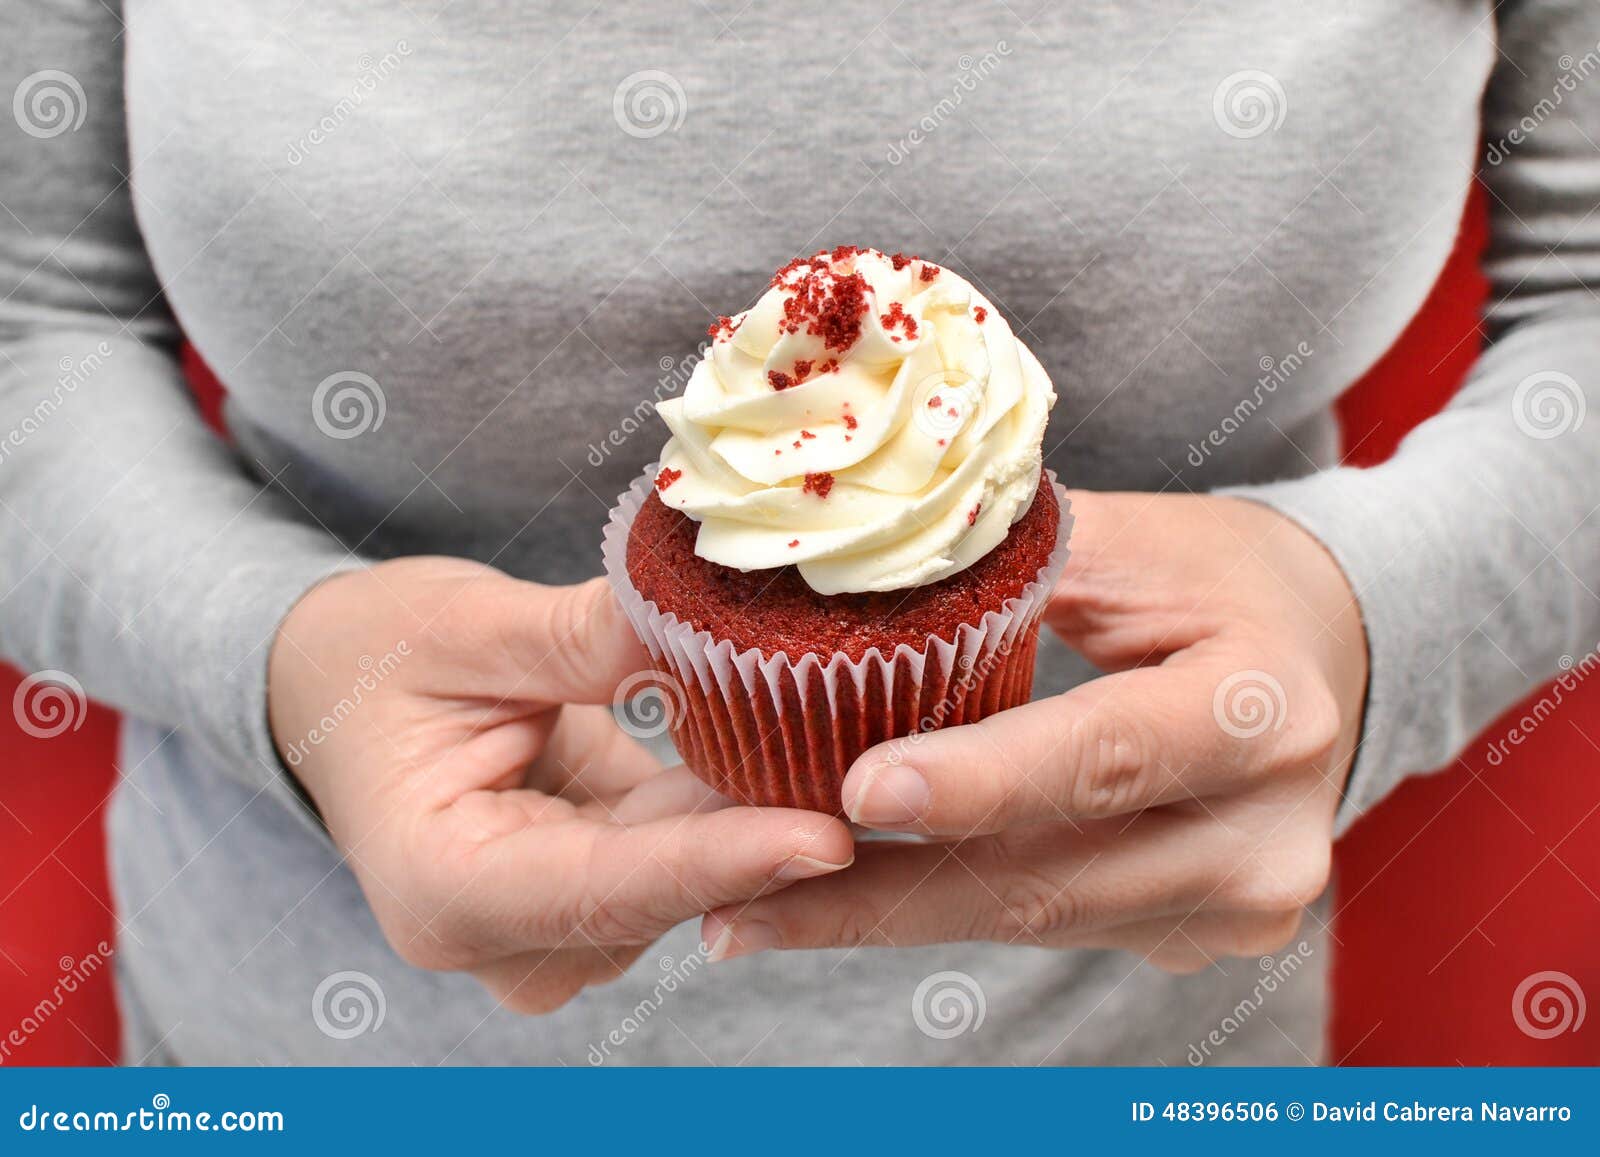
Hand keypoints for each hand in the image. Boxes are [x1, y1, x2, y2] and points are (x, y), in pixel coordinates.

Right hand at [268, 557, 852, 1010]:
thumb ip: (580, 637)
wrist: (330, 690)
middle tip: (884, 768)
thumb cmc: (371, 654)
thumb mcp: (465, 629)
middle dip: (768, 833)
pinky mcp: (586, 901)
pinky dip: (731, 801)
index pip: (607, 887)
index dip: (722, 861)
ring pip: (683, 879)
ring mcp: (545, 930)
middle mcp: (498, 937)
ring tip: (855, 741)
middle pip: (660, 895)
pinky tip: (801, 746)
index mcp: (444, 888)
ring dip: (758, 813)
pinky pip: (678, 852)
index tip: (828, 835)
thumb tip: (704, 624)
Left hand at [700, 492, 1366, 972]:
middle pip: (1050, 875)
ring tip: (760, 910)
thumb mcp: (1131, 543)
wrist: (1325, 653)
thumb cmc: (1218, 578)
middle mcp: (1266, 833)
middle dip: (884, 889)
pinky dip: (947, 907)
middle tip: (744, 895)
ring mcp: (1238, 904)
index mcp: (1262, 707)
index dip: (978, 782)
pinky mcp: (1199, 936)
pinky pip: (1050, 925)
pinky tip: (851, 899)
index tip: (856, 790)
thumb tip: (842, 572)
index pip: (1103, 754)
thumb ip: (1005, 566)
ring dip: (892, 913)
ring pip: (1035, 918)